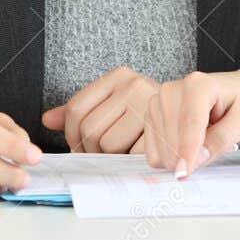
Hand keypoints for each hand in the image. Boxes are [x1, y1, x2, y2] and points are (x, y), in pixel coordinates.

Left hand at [42, 67, 159, 152]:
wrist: (191, 116)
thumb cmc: (145, 115)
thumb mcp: (112, 104)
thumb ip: (80, 111)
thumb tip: (48, 119)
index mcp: (119, 76)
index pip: (76, 110)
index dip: (72, 135)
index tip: (82, 145)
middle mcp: (135, 85)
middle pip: (90, 130)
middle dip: (91, 150)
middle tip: (104, 154)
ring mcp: (150, 105)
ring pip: (108, 145)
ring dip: (111, 158)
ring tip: (123, 153)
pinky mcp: (163, 129)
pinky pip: (132, 156)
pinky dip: (130, 163)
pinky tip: (136, 157)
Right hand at [143, 67, 239, 176]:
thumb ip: (220, 140)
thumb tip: (193, 161)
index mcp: (198, 84)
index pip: (189, 123)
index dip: (187, 151)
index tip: (184, 173)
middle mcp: (172, 90)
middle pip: (171, 138)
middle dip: (189, 154)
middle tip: (217, 144)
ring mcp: (159, 103)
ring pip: (160, 148)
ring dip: (181, 156)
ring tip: (204, 140)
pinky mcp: (153, 117)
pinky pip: (154, 151)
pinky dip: (170, 156)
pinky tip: (188, 145)